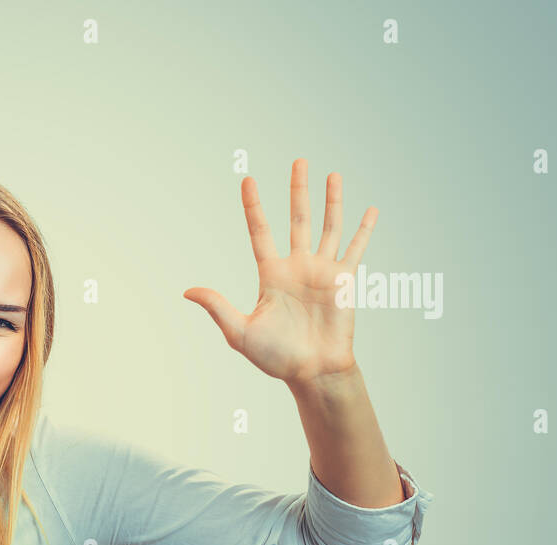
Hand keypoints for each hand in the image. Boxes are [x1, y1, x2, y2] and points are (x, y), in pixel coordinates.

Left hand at [182, 158, 377, 385]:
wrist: (311, 372)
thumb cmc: (275, 357)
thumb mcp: (239, 332)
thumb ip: (218, 308)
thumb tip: (187, 292)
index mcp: (271, 275)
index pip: (261, 231)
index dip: (254, 206)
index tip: (248, 180)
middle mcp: (297, 267)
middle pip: (297, 219)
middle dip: (297, 190)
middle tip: (299, 161)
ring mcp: (322, 271)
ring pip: (328, 226)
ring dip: (331, 200)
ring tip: (332, 174)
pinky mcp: (344, 281)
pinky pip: (355, 249)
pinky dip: (363, 230)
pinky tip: (370, 210)